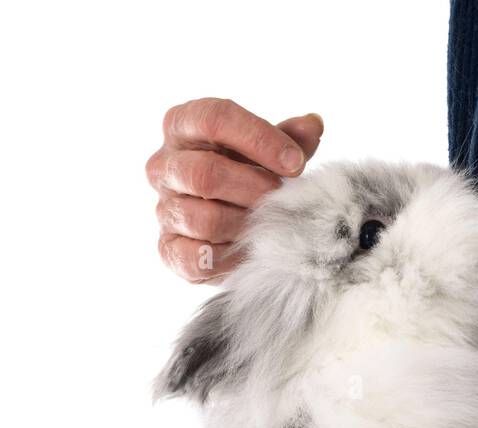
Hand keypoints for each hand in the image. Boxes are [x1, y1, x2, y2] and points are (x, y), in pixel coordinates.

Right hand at [147, 99, 322, 282]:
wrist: (227, 226)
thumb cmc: (247, 175)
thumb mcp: (268, 151)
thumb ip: (289, 138)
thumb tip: (313, 125)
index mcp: (183, 126)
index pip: (214, 118)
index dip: (259, 138)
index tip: (295, 162)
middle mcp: (164, 165)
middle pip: (204, 173)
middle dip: (254, 189)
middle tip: (282, 200)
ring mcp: (164, 209)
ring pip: (202, 219)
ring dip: (244, 226)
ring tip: (269, 226)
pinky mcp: (168, 249)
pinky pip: (195, 258)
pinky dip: (229, 259)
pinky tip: (250, 252)